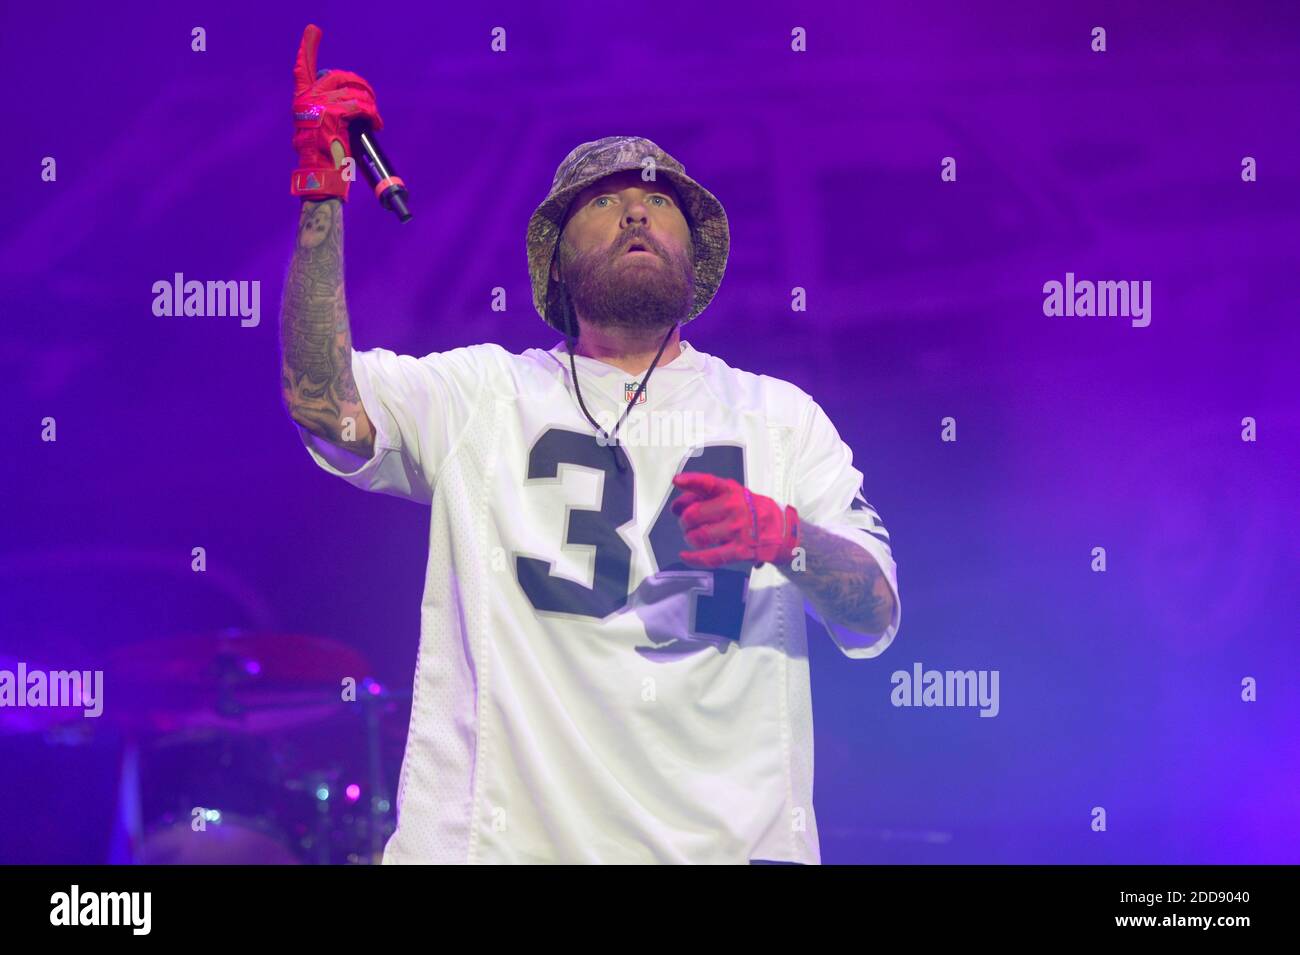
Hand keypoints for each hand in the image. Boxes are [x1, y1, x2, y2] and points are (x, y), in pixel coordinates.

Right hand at [290, 23, 383, 200]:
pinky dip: (372, 114)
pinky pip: (360, 107)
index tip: (314, 31)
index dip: (308, 47)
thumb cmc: (322, 157)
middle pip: (339, 77)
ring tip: (374, 116)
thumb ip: (324, 112)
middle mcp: (308, 98)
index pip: (302, 68)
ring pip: (353, 92)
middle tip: (370, 96)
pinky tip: (377, 123)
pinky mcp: (334, 113)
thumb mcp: (317, 129)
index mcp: (302, 99)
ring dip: (369, 103)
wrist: (319, 173)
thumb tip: (350, 103)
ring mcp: (320, 104)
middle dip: (359, 84)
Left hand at [671, 473, 800, 569]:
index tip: (677, 481)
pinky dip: (694, 558)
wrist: (783, 531)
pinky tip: (686, 556)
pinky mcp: (741, 550)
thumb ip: (707, 496)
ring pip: (699, 536)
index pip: (708, 482)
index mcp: (731, 491)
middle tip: (686, 524)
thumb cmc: (753, 511)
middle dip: (684, 521)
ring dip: (690, 539)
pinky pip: (710, 557)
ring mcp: (737, 530)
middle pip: (694, 514)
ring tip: (694, 538)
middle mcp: (734, 508)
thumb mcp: (735, 495)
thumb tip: (677, 506)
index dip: (691, 481)